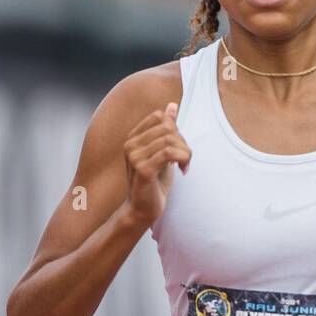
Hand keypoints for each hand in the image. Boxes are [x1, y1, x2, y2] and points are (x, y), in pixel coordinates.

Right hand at [123, 103, 190, 226]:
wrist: (143, 209)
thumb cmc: (154, 182)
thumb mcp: (162, 152)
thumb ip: (166, 130)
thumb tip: (173, 105)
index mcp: (133, 137)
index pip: (160, 117)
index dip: (175, 129)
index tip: (179, 147)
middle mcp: (130, 144)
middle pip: (167, 127)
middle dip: (183, 142)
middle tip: (185, 159)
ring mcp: (134, 156)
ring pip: (170, 140)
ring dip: (185, 152)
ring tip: (184, 165)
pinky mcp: (143, 169)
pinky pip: (169, 153)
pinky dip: (183, 159)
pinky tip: (183, 170)